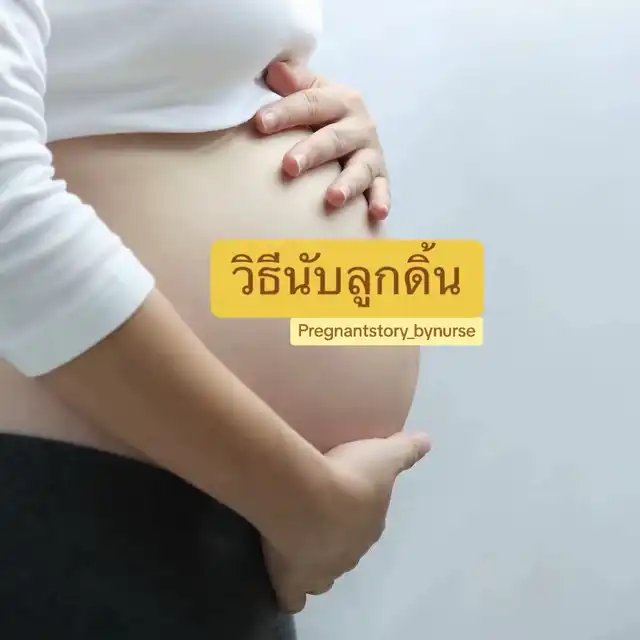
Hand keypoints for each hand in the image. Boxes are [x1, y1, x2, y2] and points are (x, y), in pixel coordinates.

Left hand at [256, 61, 390, 220]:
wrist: (354, 130)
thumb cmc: (321, 114)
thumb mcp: (310, 92)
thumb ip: (293, 82)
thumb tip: (274, 68)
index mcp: (340, 99)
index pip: (310, 102)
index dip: (285, 112)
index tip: (260, 123)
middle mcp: (359, 125)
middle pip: (333, 138)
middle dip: (312, 152)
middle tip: (289, 166)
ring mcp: (370, 153)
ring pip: (360, 168)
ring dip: (348, 183)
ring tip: (333, 198)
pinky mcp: (379, 177)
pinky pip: (381, 190)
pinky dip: (381, 201)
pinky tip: (377, 214)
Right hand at [263, 432, 430, 612]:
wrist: (310, 498)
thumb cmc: (349, 475)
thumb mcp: (383, 455)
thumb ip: (405, 449)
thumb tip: (427, 441)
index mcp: (370, 524)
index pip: (367, 522)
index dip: (355, 511)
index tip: (341, 495)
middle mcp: (350, 551)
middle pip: (344, 547)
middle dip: (334, 535)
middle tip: (315, 511)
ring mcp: (323, 570)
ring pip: (324, 575)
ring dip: (315, 561)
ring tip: (298, 542)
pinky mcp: (294, 579)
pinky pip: (294, 597)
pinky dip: (291, 592)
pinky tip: (285, 580)